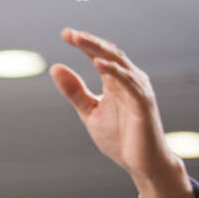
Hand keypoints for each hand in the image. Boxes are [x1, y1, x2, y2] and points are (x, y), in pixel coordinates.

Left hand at [50, 28, 191, 197]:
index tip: (65, 34)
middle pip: (109, 53)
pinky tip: (99, 65)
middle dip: (89, 42)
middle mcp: (130, 80)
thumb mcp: (90, 112)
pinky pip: (129, 84)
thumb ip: (74, 91)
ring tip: (81, 40)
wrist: (141, 164)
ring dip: (99, 51)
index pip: (99, 56)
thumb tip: (55, 67)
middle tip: (69, 33)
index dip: (84, 44)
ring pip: (119, 63)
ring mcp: (138, 90)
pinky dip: (115, 72)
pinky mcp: (143, 104)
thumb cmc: (120, 138)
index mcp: (116, 81)